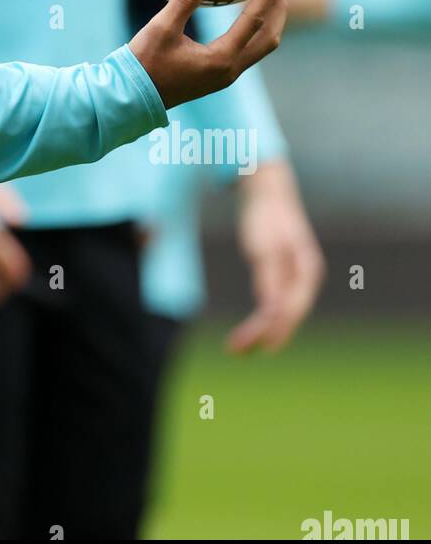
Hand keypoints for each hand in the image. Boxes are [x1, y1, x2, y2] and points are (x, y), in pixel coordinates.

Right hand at [128, 0, 286, 109]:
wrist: (134, 96)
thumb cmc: (145, 63)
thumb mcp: (162, 27)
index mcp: (221, 58)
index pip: (255, 19)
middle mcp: (230, 70)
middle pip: (270, 36)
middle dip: (278, 7)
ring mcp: (226, 76)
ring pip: (262, 46)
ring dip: (270, 21)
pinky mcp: (218, 76)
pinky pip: (248, 50)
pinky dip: (255, 30)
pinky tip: (245, 15)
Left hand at [226, 158, 325, 353]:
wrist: (269, 193)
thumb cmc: (267, 218)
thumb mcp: (265, 247)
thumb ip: (269, 279)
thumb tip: (271, 311)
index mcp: (307, 272)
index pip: (290, 309)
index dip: (270, 329)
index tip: (251, 344)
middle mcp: (306, 280)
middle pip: (286, 317)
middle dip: (263, 335)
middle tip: (235, 350)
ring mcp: (296, 280)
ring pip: (281, 315)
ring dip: (261, 332)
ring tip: (238, 348)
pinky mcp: (284, 278)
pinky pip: (275, 306)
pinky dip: (262, 319)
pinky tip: (251, 331)